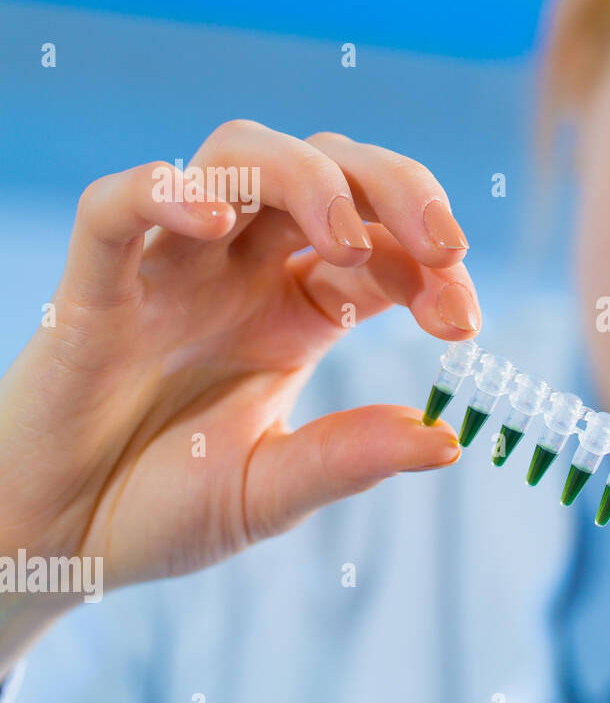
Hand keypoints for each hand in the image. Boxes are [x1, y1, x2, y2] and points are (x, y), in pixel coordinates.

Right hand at [0, 121, 476, 612]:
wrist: (52, 544)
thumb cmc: (157, 509)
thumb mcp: (270, 490)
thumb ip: (349, 460)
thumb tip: (448, 442)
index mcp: (297, 310)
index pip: (384, 247)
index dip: (433, 269)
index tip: (466, 324)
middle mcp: (243, 272)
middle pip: (328, 170)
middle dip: (398, 188)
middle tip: (446, 248)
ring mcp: (170, 269)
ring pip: (238, 158)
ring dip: (305, 177)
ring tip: (346, 238)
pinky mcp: (93, 287)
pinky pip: (118, 206)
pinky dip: (161, 193)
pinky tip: (210, 222)